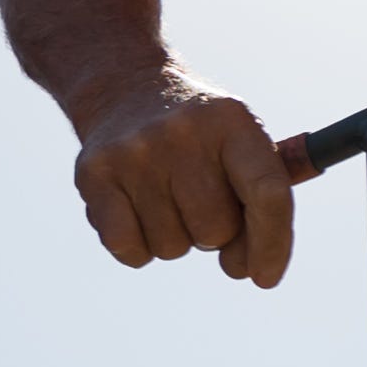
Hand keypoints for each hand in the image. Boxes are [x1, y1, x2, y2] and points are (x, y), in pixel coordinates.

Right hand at [70, 83, 295, 286]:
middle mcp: (183, 132)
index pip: (267, 193)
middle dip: (214, 233)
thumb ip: (260, 204)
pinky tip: (137, 211)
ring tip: (165, 195)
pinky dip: (138, 248)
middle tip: (198, 200)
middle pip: (214, 231)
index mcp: (233, 121)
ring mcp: (134, 151)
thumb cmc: (200, 139)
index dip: (273, 243)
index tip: (265, 278)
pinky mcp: (93, 173)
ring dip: (174, 236)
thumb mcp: (240, 147)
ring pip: (171, 248)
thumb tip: (249, 269)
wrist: (126, 89)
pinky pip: (129, 250)